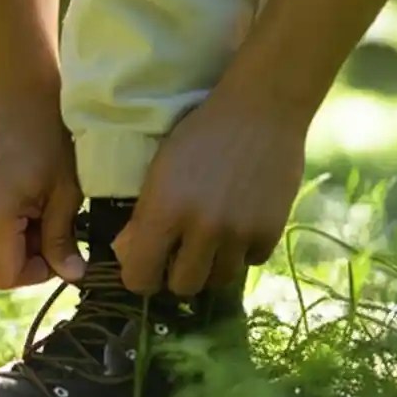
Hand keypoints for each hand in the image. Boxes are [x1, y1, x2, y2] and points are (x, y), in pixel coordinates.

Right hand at [0, 98, 84, 289]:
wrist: (22, 96)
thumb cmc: (49, 138)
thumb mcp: (65, 192)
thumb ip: (62, 239)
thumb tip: (73, 276)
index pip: (5, 275)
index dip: (37, 273)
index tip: (61, 251)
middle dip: (25, 264)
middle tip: (53, 236)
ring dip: (17, 247)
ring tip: (43, 215)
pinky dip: (7, 231)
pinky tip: (29, 205)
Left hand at [113, 91, 307, 295]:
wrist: (260, 110)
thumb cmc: (200, 135)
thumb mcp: (159, 171)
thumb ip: (142, 218)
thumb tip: (126, 255)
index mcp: (164, 212)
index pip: (141, 277)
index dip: (141, 278)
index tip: (147, 268)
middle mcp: (201, 229)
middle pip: (183, 286)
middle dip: (177, 274)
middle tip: (181, 254)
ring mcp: (239, 233)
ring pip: (219, 279)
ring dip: (212, 265)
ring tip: (212, 238)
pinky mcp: (270, 232)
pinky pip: (251, 262)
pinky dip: (243, 251)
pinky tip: (239, 225)